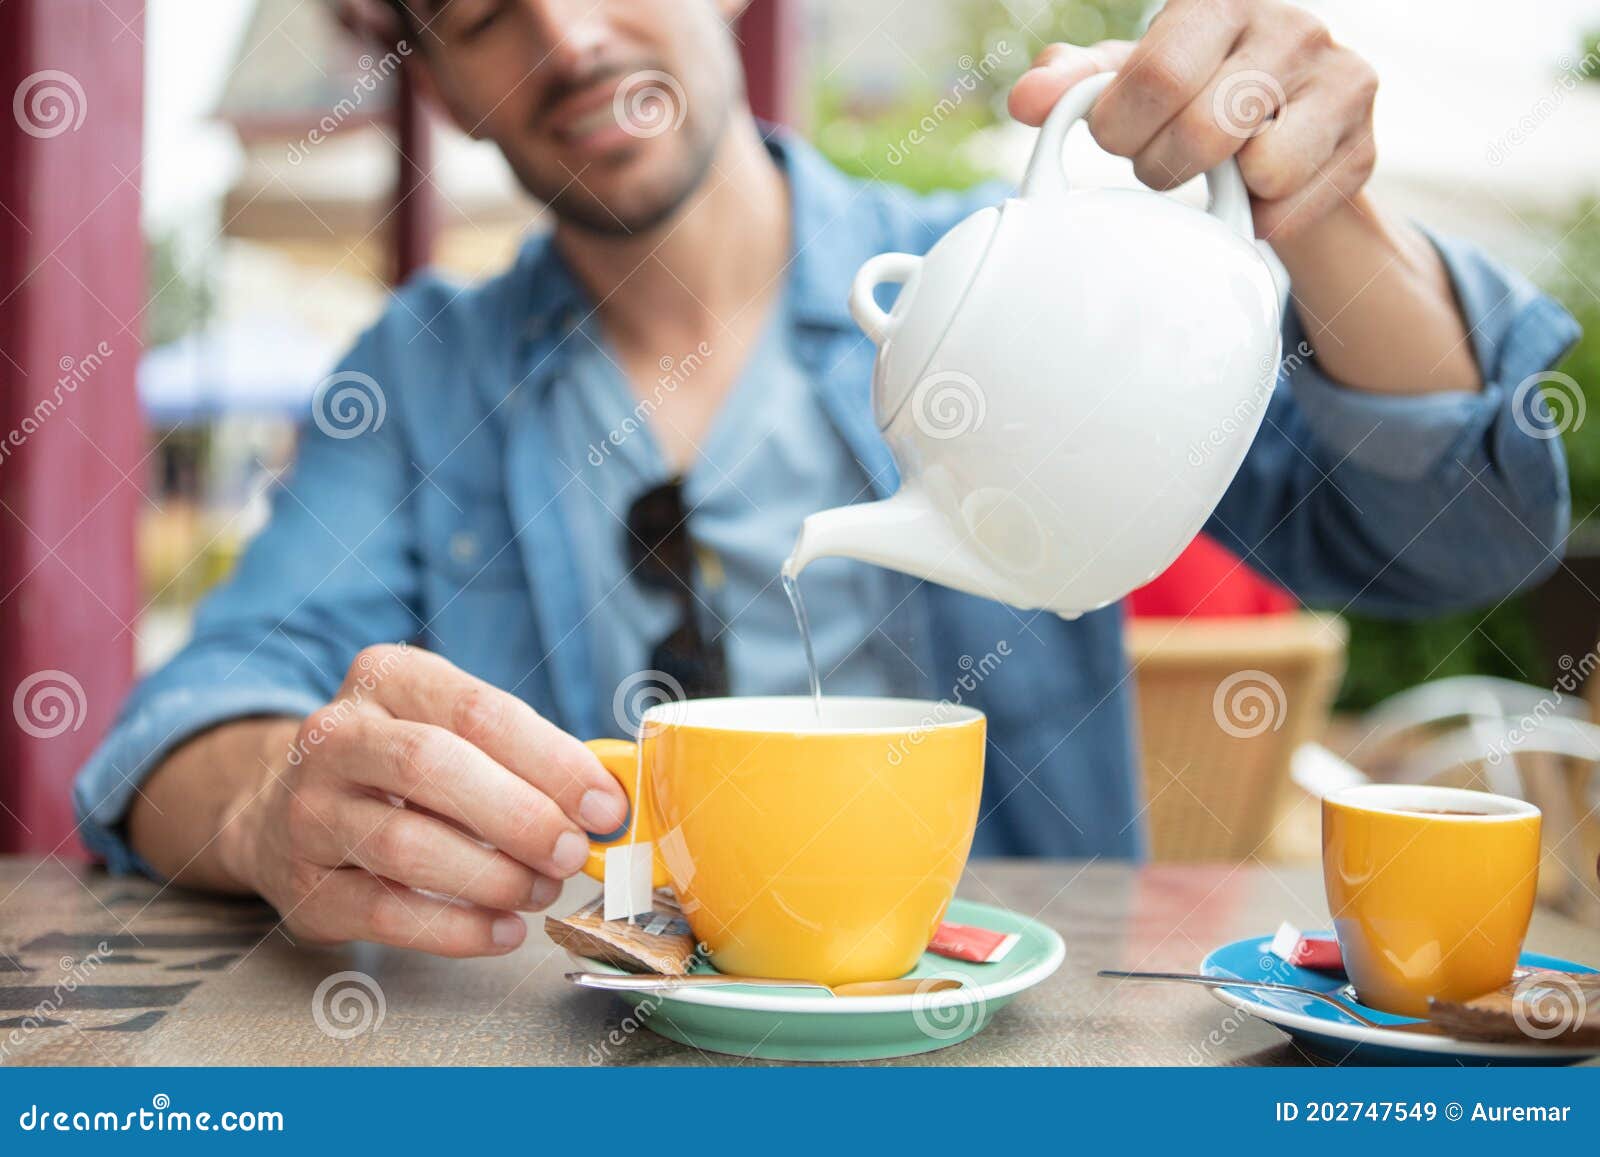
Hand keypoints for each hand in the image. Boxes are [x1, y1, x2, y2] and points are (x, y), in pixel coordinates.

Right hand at [222, 645, 628, 956]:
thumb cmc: (399, 769)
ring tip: (540, 891)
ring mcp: (307, 809)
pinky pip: (384, 911)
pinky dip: (455, 929)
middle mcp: (337, 735)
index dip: (551, 761)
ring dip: (490, 876)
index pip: (479, 711)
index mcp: (388, 678)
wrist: (281, 810)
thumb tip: (606, 802)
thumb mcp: (450, 731)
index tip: (605, 806)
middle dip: (519, 816)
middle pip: (433, 767)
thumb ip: (521, 755)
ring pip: (404, 843)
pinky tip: (502, 931)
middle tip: (571, 854)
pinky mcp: (301, 883)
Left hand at [1007, 0, 1378, 240]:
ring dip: (1221, 193)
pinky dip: (1262, 219)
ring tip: (1215, 173)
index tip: (1116, 138)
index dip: (1121, 127)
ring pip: (1263, 169)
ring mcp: (1339, 81)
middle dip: (1162, 165)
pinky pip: (1296, 207)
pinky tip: (1256, 196)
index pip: (1157, 75)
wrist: (1285, 128)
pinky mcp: (1365, 144)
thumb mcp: (1131, 78)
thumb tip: (1026, 99)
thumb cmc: (1193, 92)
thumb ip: (1077, 84)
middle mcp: (1291, 28)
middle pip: (1205, 128)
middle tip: (1160, 163)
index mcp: (1222, 2)